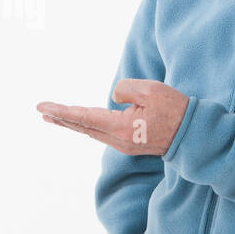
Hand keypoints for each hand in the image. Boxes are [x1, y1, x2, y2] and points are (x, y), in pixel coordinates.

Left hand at [37, 79, 188, 156]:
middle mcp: (117, 141)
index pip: (83, 117)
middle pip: (82, 127)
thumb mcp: (150, 90)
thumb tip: (113, 98)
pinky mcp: (129, 144)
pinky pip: (101, 132)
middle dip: (60, 117)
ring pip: (90, 131)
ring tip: (53, 115)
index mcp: (120, 128)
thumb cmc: (175, 109)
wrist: (194, 135)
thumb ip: (125, 89)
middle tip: (40, 110)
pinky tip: (79, 122)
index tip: (42, 107)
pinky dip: (86, 125)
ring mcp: (123, 145)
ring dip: (71, 122)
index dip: (61, 111)